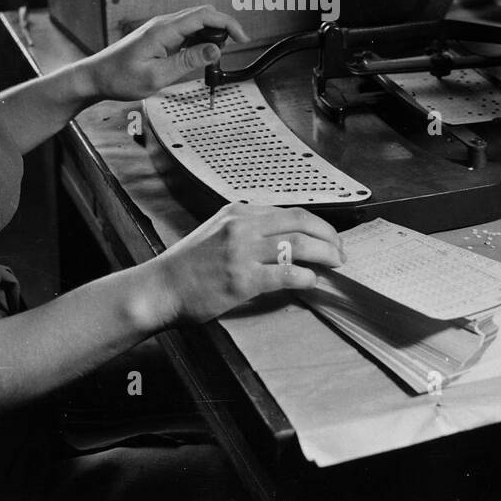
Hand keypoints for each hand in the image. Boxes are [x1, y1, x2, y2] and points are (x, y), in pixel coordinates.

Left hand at [84, 5, 248, 101]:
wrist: (96, 77)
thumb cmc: (121, 78)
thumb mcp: (157, 76)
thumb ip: (188, 61)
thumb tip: (215, 50)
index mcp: (164, 30)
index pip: (204, 16)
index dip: (228, 24)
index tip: (243, 38)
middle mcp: (163, 24)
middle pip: (203, 14)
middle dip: (223, 27)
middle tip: (234, 48)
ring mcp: (161, 28)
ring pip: (196, 22)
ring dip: (211, 35)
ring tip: (215, 57)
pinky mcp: (159, 36)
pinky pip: (186, 31)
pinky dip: (199, 40)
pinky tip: (199, 56)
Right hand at [152, 204, 344, 324]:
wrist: (160, 288)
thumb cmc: (187, 266)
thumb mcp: (217, 232)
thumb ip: (246, 230)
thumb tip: (283, 241)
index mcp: (237, 212)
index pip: (288, 211)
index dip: (316, 224)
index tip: (328, 236)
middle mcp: (242, 226)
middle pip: (300, 221)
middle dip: (328, 235)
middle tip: (340, 250)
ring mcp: (242, 252)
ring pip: (298, 244)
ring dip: (325, 253)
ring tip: (336, 264)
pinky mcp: (242, 279)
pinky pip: (287, 274)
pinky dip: (307, 277)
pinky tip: (313, 282)